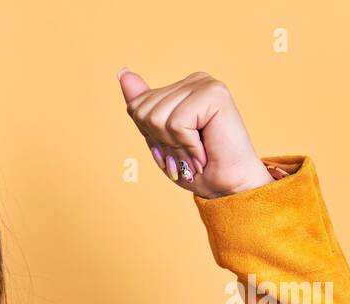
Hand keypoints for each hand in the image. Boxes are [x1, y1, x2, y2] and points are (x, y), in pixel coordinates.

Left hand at [117, 68, 273, 198]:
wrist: (227, 186)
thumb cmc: (194, 167)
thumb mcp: (158, 137)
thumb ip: (141, 106)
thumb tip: (123, 72)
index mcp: (180, 87)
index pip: (136, 106)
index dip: (150, 136)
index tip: (175, 147)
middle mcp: (193, 80)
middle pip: (144, 112)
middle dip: (161, 142)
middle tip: (186, 153)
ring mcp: (205, 84)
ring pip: (157, 118)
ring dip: (174, 146)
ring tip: (195, 152)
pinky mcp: (214, 94)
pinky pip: (176, 123)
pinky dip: (186, 145)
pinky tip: (204, 149)